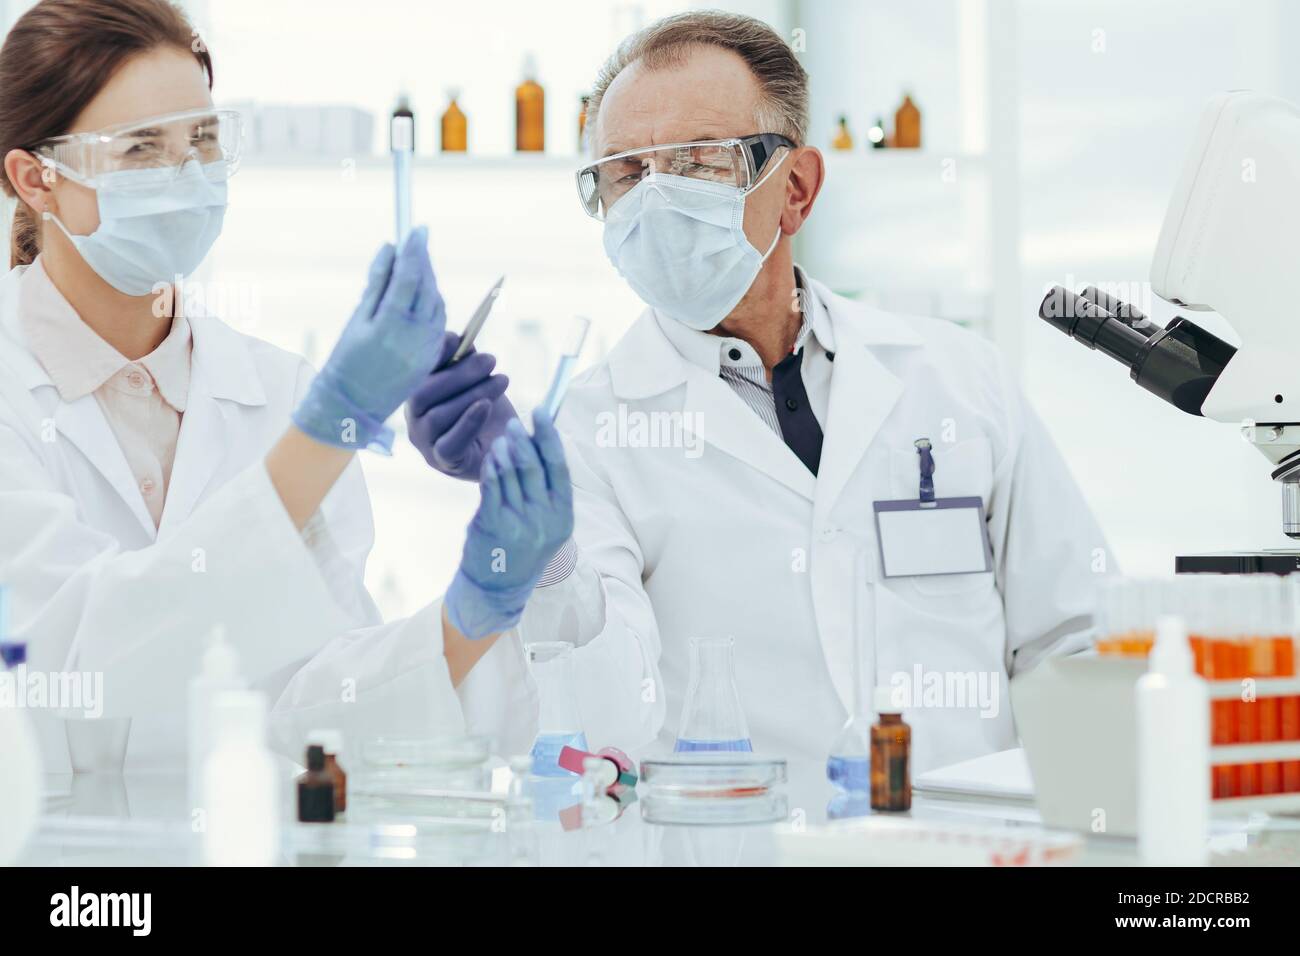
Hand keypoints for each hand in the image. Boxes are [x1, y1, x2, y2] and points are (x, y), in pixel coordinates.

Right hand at [292, 226, 444, 452]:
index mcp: (390, 325)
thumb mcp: (357, 319)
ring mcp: (427, 349)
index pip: (409, 277)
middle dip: (423, 262)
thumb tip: (390, 249)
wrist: (353, 405)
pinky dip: (433, 303)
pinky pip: (439, 323)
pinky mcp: (432, 358)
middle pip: (427, 288)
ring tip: (418, 264)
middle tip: (418, 240)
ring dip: (429, 281)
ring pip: (437, 304)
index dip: (415, 251)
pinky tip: (423, 294)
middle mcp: (414, 337)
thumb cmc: (346, 359)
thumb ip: (377, 283)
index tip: (417, 230)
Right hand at [405, 331, 515, 479]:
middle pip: (422, 393)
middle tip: (490, 360)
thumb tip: (456, 338)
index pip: (415, 372)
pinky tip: (486, 407)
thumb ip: (463, 360)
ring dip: (471, 394)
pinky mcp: (443, 462)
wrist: (508, 449)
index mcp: (417, 393)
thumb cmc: (488, 412)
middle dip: (458, 373)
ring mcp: (425, 442)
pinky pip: (449, 444)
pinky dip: (468, 423)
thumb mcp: (477, 380)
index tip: (457, 340)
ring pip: (436, 417)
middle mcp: (414, 418)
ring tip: (500, 381)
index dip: (433, 354)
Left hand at [444, 409, 573, 638]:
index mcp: (563, 515)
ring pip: (511, 472)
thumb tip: (538, 440)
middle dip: (523, 439)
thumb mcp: (545, 521)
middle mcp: (544, 519)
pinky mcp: (494, 524)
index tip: (542, 413)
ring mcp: (519, 522)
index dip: (550, 437)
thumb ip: (545, 487)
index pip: (559, 467)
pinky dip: (491, 466)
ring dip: (504, 449)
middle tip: (514, 422)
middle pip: (535, 466)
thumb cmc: (523, 545)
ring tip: (501, 438)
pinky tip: (490, 457)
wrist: (499, 586)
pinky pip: (491, 485)